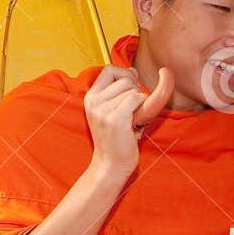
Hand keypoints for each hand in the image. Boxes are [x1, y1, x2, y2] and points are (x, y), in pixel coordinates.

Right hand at [83, 65, 173, 179]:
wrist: (111, 165)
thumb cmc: (116, 138)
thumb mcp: (112, 110)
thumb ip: (119, 90)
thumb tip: (132, 70)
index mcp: (90, 97)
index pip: (109, 69)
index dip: (124, 74)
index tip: (130, 89)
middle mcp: (93, 101)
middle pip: (123, 76)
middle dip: (135, 88)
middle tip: (133, 108)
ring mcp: (103, 110)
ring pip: (132, 89)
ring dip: (139, 101)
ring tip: (132, 118)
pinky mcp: (115, 119)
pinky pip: (136, 98)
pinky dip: (142, 106)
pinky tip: (136, 121)